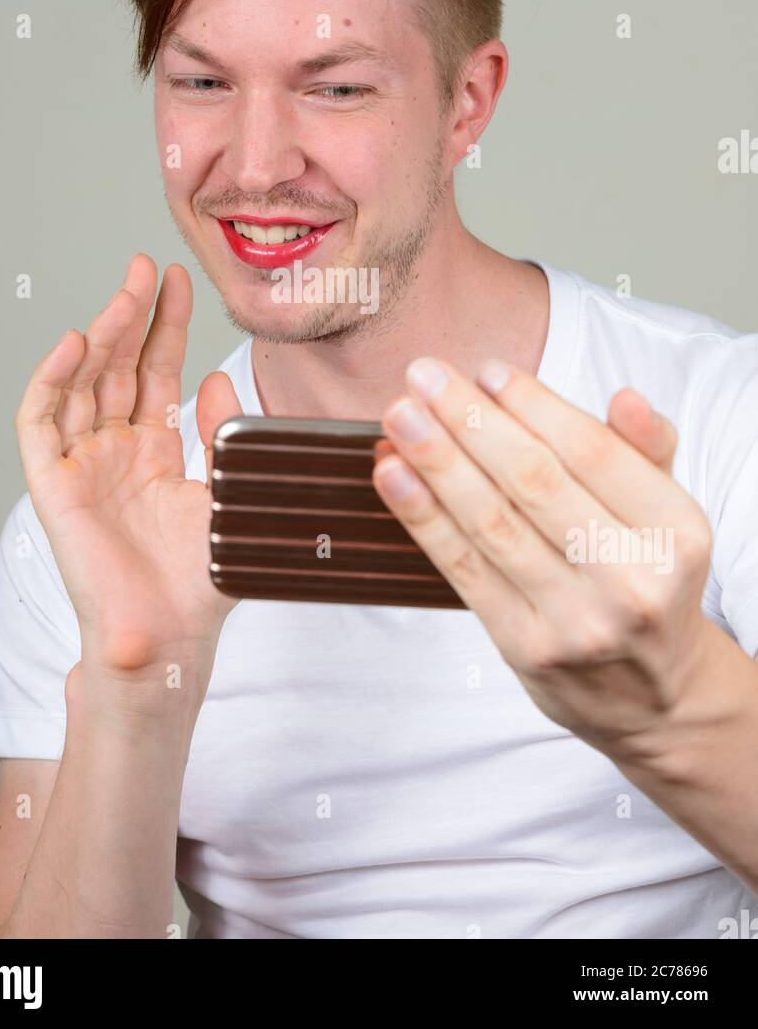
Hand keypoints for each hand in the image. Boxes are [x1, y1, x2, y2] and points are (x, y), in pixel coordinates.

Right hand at [15, 255, 242, 680]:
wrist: (172, 637)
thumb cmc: (200, 582)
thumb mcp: (226, 491)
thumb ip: (222, 434)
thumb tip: (221, 379)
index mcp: (153, 452)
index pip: (155, 372)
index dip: (165, 327)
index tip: (180, 282)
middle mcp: (114, 451)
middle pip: (117, 367)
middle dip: (132, 315)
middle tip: (147, 268)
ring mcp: (81, 465)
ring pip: (81, 383)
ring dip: (100, 335)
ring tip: (125, 293)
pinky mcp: (52, 485)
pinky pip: (41, 423)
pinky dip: (51, 381)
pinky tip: (74, 345)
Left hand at [372, 357, 714, 757]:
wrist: (652, 698)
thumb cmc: (648, 579)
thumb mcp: (669, 514)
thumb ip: (643, 450)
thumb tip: (623, 399)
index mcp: (675, 532)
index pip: (594, 453)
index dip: (534, 406)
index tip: (488, 371)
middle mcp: (630, 579)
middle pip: (535, 483)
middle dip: (471, 421)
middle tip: (424, 375)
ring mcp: (575, 620)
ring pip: (493, 524)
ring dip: (436, 462)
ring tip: (398, 416)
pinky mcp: (525, 648)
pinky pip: (464, 570)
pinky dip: (423, 518)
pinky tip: (393, 475)